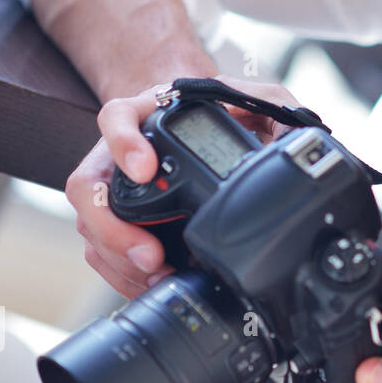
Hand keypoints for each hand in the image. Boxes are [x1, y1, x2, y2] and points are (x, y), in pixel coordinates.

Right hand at [64, 74, 304, 297]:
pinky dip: (121, 271)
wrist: (207, 135)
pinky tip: (149, 280)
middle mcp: (119, 152)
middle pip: (90, 187)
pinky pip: (102, 250)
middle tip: (151, 253)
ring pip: (90, 224)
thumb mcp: (251, 101)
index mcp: (147, 115)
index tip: (146, 169)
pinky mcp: (118, 220)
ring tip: (154, 272)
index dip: (123, 142)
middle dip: (114, 228)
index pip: (117, 118)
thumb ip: (269, 105)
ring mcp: (114, 187)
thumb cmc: (224, 117)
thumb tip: (291, 135)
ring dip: (117, 256)